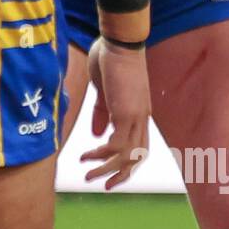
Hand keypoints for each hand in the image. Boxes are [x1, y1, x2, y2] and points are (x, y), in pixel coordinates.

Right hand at [82, 38, 150, 189]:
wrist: (119, 42)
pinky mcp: (127, 112)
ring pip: (128, 155)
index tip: (110, 172)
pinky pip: (117, 143)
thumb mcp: (105, 91)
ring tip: (88, 175)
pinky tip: (87, 155)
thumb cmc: (111, 60)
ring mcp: (136, 117)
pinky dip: (102, 154)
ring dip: (107, 169)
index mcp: (139, 114)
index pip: (139, 147)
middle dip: (120, 175)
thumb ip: (103, 113)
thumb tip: (97, 135)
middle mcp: (142, 119)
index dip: (126, 163)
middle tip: (104, 186)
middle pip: (138, 157)